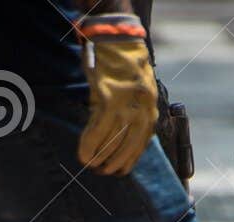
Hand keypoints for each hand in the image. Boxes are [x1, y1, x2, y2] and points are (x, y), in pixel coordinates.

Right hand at [77, 17, 157, 175]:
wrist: (117, 38)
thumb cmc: (124, 66)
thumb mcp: (135, 93)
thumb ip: (132, 115)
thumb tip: (118, 142)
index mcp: (150, 109)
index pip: (141, 144)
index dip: (129, 161)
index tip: (119, 172)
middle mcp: (142, 109)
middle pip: (128, 147)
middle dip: (114, 163)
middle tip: (102, 172)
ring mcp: (125, 104)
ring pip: (111, 142)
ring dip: (99, 158)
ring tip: (90, 165)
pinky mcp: (108, 99)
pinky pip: (97, 130)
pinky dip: (89, 145)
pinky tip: (82, 154)